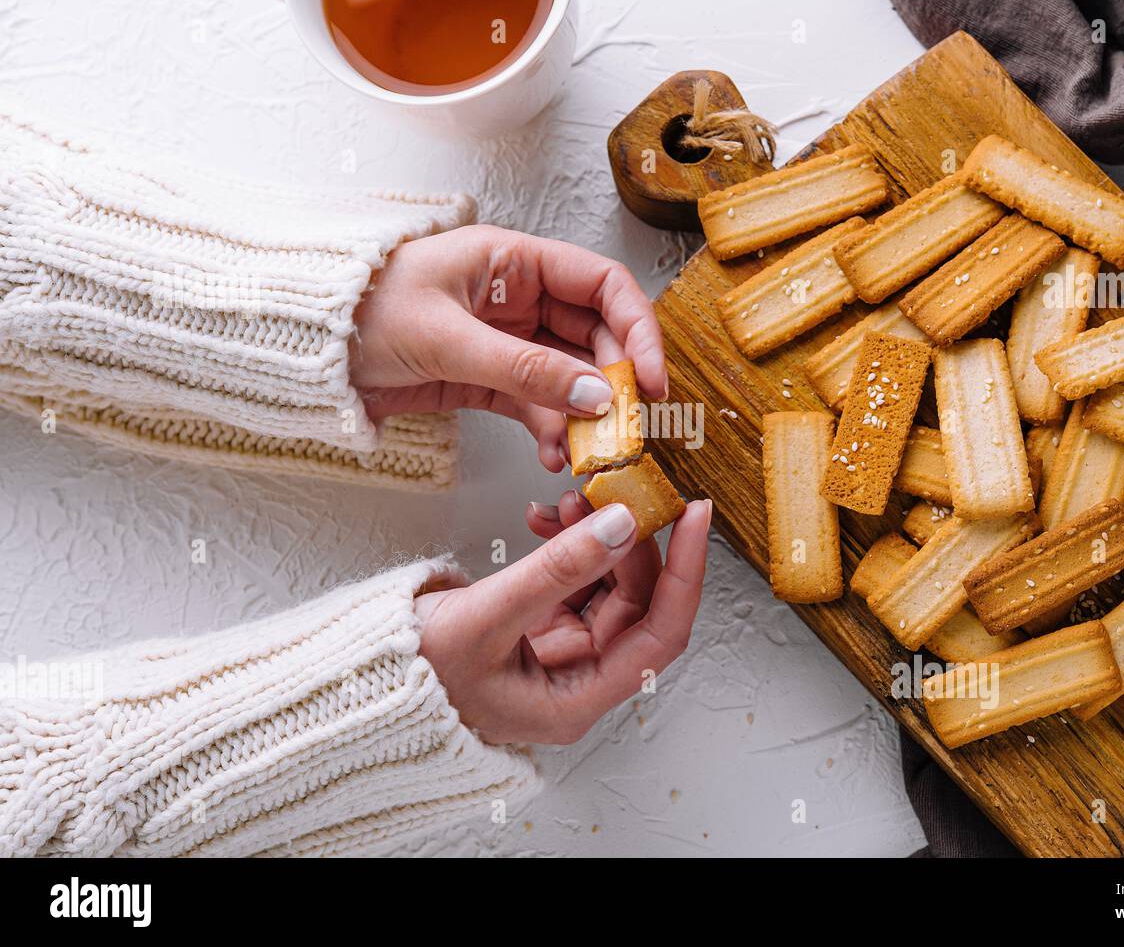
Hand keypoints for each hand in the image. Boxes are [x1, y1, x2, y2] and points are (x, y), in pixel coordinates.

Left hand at [351, 225, 667, 471]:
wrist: (306, 353)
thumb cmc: (362, 315)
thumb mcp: (447, 338)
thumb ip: (525, 369)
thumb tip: (597, 395)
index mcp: (514, 261)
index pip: (601, 285)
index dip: (636, 328)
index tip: (651, 379)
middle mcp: (520, 296)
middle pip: (595, 336)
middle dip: (615, 383)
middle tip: (624, 429)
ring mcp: (507, 341)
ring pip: (571, 377)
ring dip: (585, 416)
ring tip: (587, 453)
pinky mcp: (490, 380)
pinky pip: (539, 405)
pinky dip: (552, 431)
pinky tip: (552, 456)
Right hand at [416, 494, 710, 743]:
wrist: (360, 678)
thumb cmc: (411, 674)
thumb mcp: (487, 616)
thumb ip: (557, 569)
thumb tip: (622, 525)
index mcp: (576, 700)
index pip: (659, 635)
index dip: (684, 575)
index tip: (695, 518)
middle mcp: (578, 680)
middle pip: (637, 603)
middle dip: (628, 542)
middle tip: (613, 492)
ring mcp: (561, 654)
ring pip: (609, 584)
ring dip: (596, 538)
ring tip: (569, 502)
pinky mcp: (541, 628)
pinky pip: (576, 578)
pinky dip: (568, 545)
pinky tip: (545, 519)